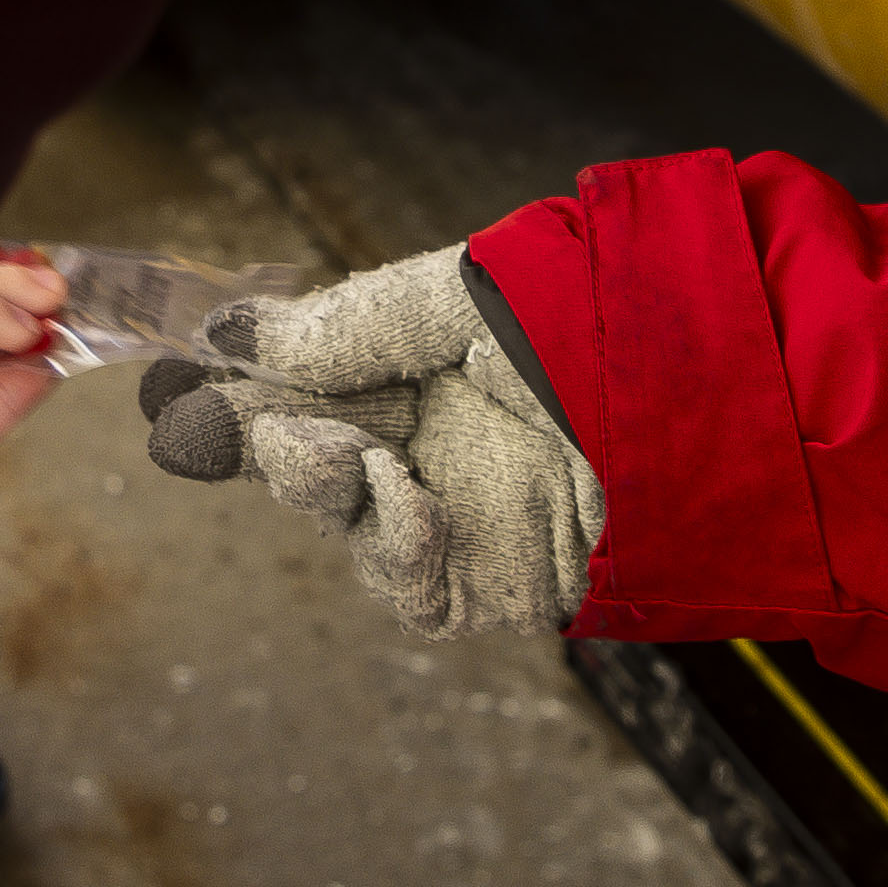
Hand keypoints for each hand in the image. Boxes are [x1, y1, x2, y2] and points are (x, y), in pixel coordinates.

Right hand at [136, 243, 604, 638]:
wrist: (716, 408)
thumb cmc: (604, 329)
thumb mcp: (462, 299)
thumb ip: (350, 324)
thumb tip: (234, 332)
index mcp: (426, 369)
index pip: (308, 385)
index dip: (239, 389)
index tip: (171, 385)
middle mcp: (437, 442)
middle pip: (309, 458)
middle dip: (260, 439)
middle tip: (214, 423)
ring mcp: (464, 516)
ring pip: (345, 523)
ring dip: (323, 486)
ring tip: (341, 453)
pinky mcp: (493, 583)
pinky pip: (410, 587)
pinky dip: (396, 548)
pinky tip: (409, 501)